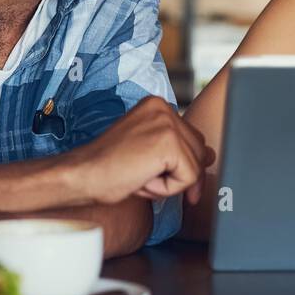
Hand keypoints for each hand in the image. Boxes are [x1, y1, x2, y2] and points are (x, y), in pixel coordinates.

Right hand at [74, 96, 215, 205]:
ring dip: (171, 183)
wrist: (82, 174)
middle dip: (179, 174)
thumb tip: (212, 156)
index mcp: (157, 105)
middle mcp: (164, 108)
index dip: (182, 164)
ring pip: (195, 167)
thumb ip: (178, 149)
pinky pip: (188, 178)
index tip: (161, 175)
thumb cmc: (108, 168)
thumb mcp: (147, 152)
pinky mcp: (169, 143)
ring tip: (139, 177)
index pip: (191, 139)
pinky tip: (142, 180)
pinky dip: (168, 189)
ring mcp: (167, 123)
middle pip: (199, 151)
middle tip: (143, 178)